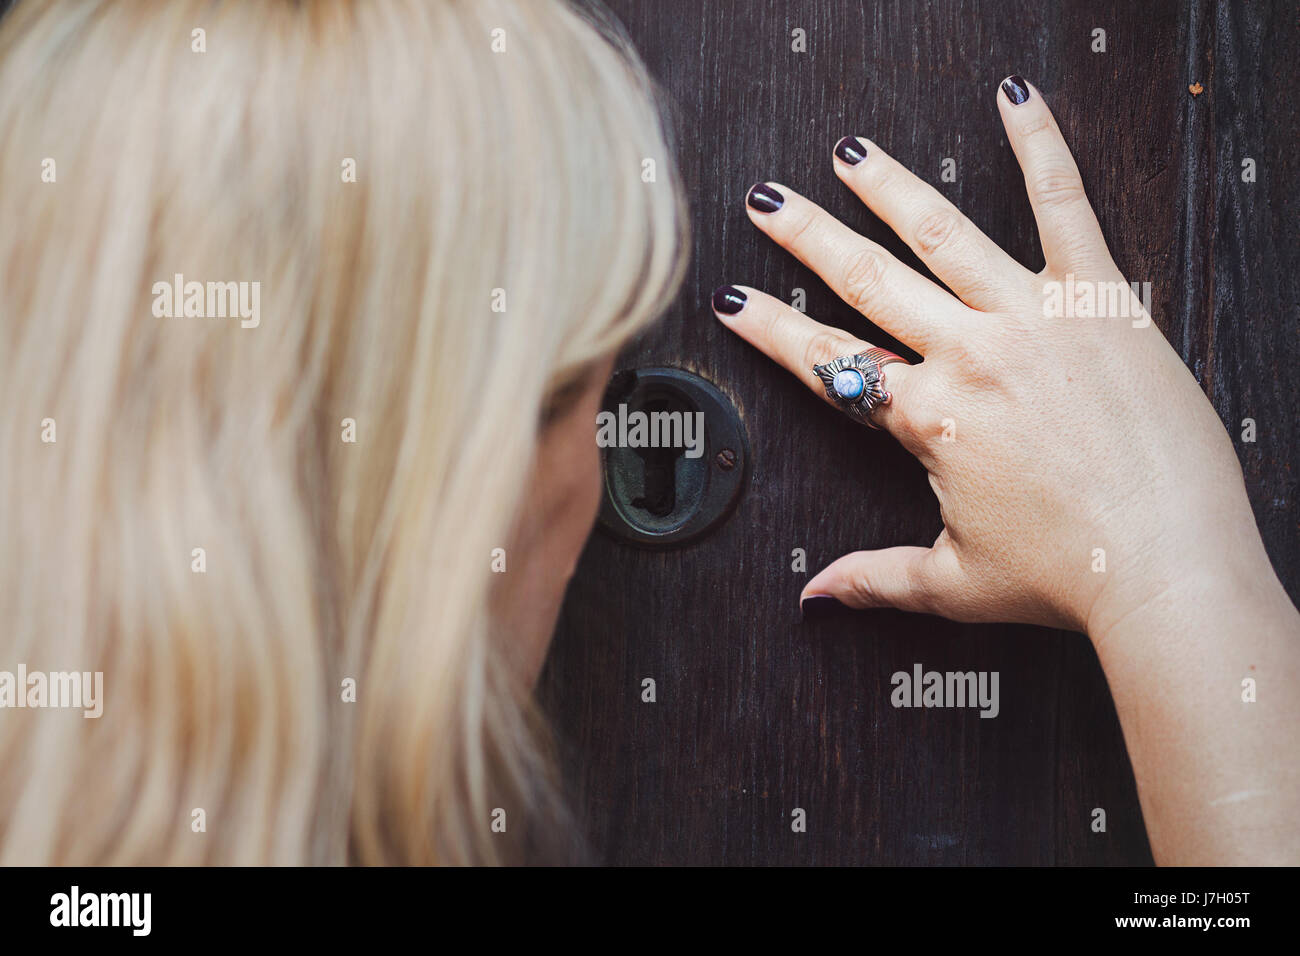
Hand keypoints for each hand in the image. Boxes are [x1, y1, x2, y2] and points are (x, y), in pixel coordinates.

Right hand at [712, 75, 1269, 636]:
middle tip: (766, 202)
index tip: (735, 300)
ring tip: (850, 153)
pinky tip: (1014, 101)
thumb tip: (815, 594)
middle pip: (868, 282)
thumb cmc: (1068, 576)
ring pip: (942, 234)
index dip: (773, 328)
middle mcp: (970, 355)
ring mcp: (1033, 318)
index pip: (829, 361)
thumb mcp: (955, 583)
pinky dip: (1040, 149)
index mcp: (929, 419)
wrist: (1167, 566)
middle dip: (806, 238)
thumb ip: (875, 578)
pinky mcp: (1099, 298)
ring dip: (887, 188)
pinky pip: (1064, 206)